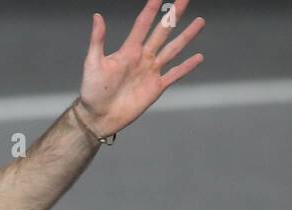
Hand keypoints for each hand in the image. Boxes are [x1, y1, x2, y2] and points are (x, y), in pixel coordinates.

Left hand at [77, 0, 205, 137]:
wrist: (98, 117)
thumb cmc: (92, 91)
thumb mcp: (93, 63)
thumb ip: (97, 40)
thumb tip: (97, 16)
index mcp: (128, 50)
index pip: (142, 25)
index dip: (151, 10)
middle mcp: (142, 58)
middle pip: (162, 32)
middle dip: (174, 15)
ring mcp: (151, 71)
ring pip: (173, 49)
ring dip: (186, 36)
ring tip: (199, 21)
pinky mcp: (156, 87)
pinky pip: (174, 74)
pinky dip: (187, 67)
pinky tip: (198, 57)